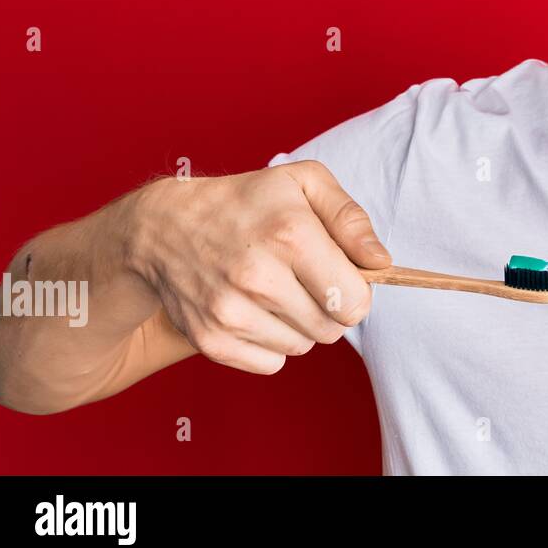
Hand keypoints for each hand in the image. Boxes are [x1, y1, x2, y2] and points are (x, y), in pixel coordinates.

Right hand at [127, 160, 392, 374]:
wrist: (165, 227)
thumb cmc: (248, 202)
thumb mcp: (304, 183)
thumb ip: (351, 220)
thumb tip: (381, 263)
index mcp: (290, 235)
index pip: (355, 302)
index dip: (357, 292)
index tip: (341, 275)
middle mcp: (258, 277)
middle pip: (333, 329)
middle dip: (329, 307)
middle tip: (304, 278)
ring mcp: (231, 312)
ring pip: (303, 346)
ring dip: (299, 324)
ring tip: (275, 289)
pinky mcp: (212, 340)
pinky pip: (271, 363)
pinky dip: (271, 343)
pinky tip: (255, 309)